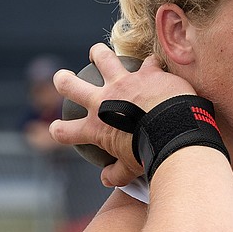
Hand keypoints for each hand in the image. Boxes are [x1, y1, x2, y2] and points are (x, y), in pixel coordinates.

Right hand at [50, 44, 195, 185]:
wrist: (173, 133)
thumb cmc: (149, 155)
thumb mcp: (130, 170)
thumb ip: (116, 173)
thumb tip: (107, 179)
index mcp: (95, 127)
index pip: (66, 131)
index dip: (59, 130)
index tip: (58, 130)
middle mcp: (103, 101)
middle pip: (71, 86)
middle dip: (63, 81)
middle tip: (63, 78)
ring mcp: (124, 83)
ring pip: (103, 59)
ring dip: (99, 54)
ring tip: (96, 52)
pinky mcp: (146, 73)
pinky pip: (147, 63)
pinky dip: (150, 64)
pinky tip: (154, 63)